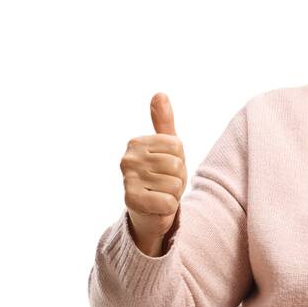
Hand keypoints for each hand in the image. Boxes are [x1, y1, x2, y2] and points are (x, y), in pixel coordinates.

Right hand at [121, 93, 186, 255]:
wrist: (150, 212)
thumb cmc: (160, 177)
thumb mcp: (167, 148)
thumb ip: (164, 122)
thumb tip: (160, 94)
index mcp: (136, 142)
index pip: (177, 146)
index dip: (179, 160)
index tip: (167, 168)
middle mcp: (128, 159)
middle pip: (176, 164)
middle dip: (178, 178)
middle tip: (165, 184)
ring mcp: (128, 180)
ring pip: (174, 185)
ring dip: (174, 194)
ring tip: (161, 194)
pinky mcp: (132, 202)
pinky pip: (169, 202)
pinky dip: (169, 208)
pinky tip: (158, 207)